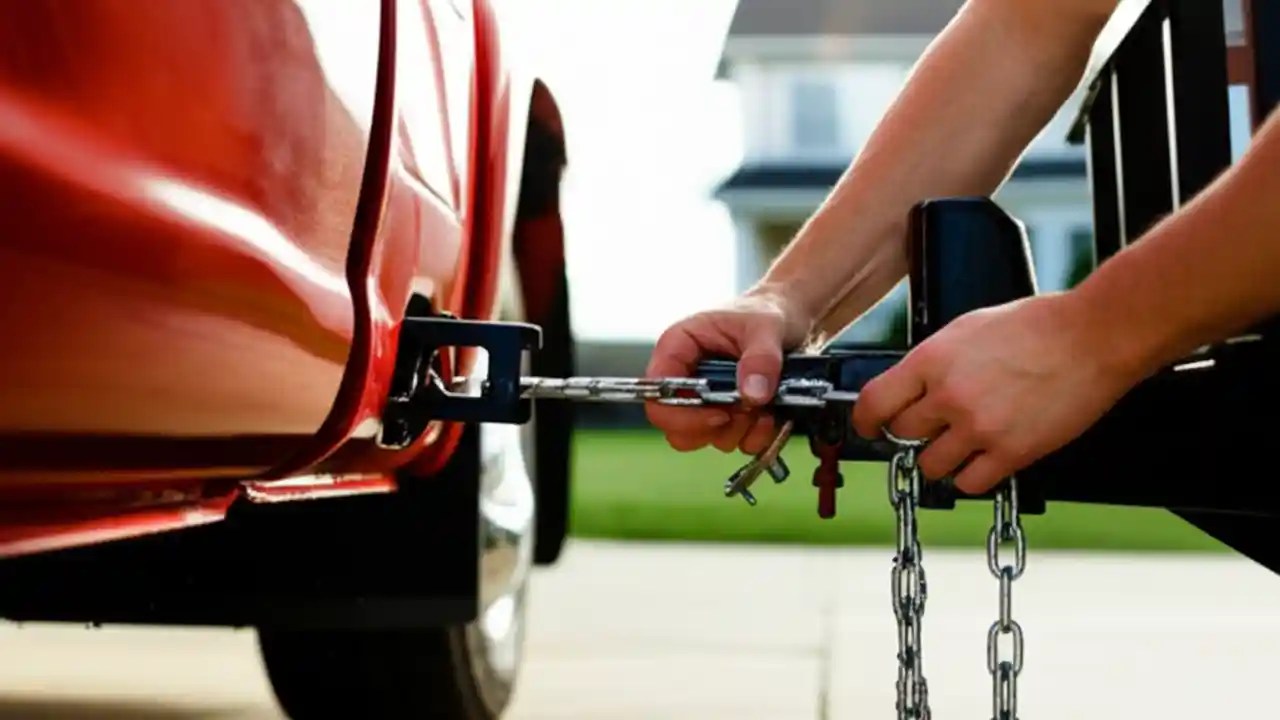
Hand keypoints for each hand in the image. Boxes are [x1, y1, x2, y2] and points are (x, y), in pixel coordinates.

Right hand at [644, 287, 813, 453]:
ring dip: (739, 431)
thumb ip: (760, 359)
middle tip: (745, 411)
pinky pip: (733, 441)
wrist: (791, 317)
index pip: (657, 393)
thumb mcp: (766, 327)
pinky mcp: (728, 415)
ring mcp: (706, 400)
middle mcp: (685, 378)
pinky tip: (771, 415)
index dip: (681, 414)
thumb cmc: (767, 311)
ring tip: (764, 407)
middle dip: (713, 427)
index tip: (721, 413)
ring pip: (706, 438)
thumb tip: (752, 394)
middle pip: (675, 426)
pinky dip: (755, 437)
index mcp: (678, 347)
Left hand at [851, 292, 1142, 493]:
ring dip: (940, 459)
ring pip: (931, 466)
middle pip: (902, 435)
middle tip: (928, 430)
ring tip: (959, 444)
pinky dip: (971, 476)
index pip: (874, 403)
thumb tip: (909, 388)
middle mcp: (949, 396)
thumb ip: (933, 362)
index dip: (865, 421)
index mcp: (932, 360)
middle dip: (911, 434)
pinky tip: (982, 460)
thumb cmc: (1037, 326)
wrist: (1093, 336)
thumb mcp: (966, 329)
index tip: (869, 428)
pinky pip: (970, 483)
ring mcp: (979, 427)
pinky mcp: (1012, 452)